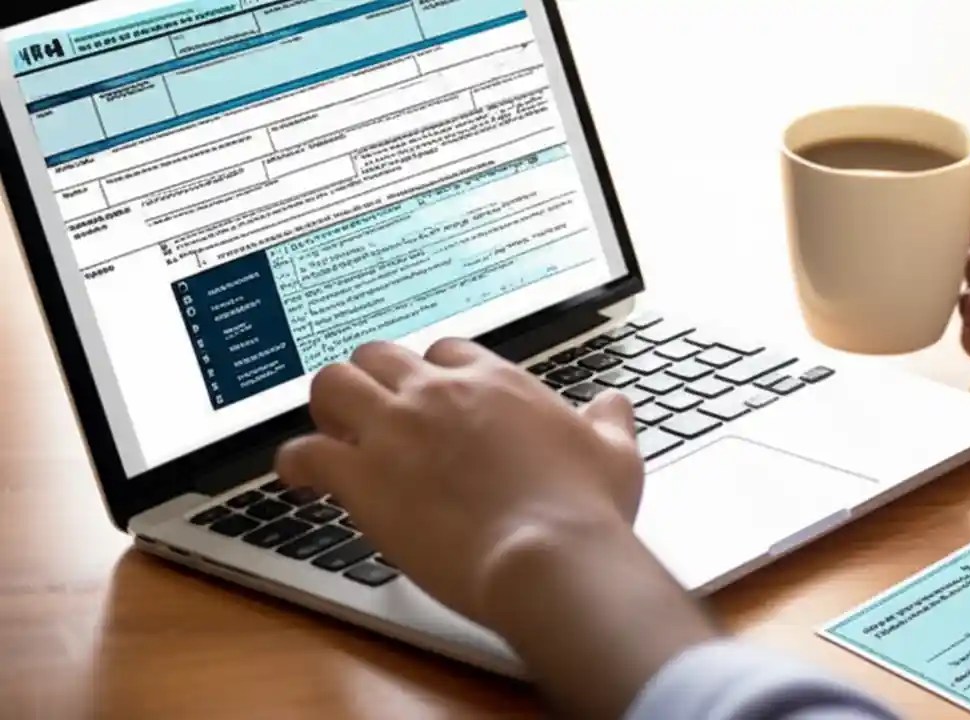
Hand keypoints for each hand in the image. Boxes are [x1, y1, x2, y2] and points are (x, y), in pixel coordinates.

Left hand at [274, 338, 643, 625]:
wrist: (548, 556)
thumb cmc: (584, 509)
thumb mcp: (614, 453)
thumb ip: (610, 420)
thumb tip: (615, 403)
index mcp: (494, 382)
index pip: (445, 352)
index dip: (434, 375)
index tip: (432, 399)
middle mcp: (438, 394)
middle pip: (379, 355)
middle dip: (373, 379)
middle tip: (374, 411)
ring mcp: (395, 431)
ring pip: (332, 384)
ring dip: (328, 406)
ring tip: (331, 431)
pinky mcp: (363, 478)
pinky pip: (304, 453)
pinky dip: (295, 464)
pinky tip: (299, 478)